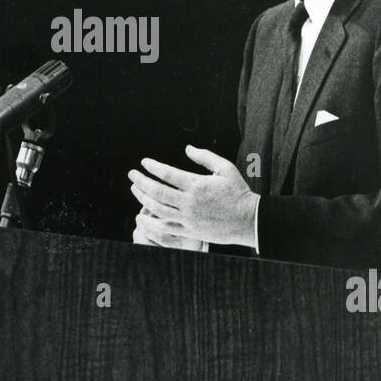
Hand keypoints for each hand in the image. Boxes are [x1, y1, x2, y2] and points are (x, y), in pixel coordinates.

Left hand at [129, 145, 257, 247]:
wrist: (249, 220)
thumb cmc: (238, 192)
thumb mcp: (225, 168)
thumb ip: (205, 157)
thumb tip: (187, 148)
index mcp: (197, 185)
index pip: (167, 174)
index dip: (153, 167)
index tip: (144, 162)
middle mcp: (189, 202)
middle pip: (157, 191)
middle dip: (141, 181)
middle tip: (131, 174)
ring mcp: (188, 219)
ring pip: (158, 209)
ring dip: (143, 199)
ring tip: (135, 190)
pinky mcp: (189, 232)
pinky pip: (165, 228)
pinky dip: (151, 222)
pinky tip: (142, 216)